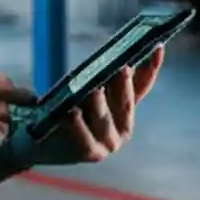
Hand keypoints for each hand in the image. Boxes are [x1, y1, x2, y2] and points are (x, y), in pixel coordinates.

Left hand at [11, 45, 165, 166]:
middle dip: (124, 85)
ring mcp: (109, 143)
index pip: (143, 84)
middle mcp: (124, 127)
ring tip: (94, 90)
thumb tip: (112, 53)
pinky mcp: (90, 154)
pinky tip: (72, 113)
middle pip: (126, 102)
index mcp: (126, 108)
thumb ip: (101, 76)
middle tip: (122, 68)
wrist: (42, 139)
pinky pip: (84, 138)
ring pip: (104, 119)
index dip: (152, 66)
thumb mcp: (86, 87)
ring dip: (100, 104)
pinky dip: (78, 126)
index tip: (158, 46)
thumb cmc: (67, 107)